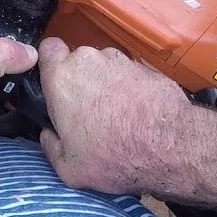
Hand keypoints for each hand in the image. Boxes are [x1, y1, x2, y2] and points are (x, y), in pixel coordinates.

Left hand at [0, 37, 36, 196]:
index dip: (10, 42)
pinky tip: (30, 112)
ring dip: (17, 91)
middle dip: (18, 68)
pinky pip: (1, 111)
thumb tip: (28, 51)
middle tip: (44, 73)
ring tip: (42, 91)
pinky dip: (14, 111)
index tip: (37, 49)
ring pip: (1, 88)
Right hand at [36, 37, 190, 195]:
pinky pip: (127, 74)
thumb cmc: (116, 154)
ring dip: (105, 85)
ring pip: (103, 67)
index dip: (50, 65)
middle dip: (79, 81)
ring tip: (115, 116)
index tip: (55, 84)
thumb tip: (49, 135)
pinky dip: (129, 89)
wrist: (169, 146)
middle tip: (86, 112)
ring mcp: (119, 60)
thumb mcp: (68, 167)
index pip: (46, 50)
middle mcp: (89, 61)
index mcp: (62, 79)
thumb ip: (49, 145)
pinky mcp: (144, 66)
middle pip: (76, 62)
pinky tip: (135, 114)